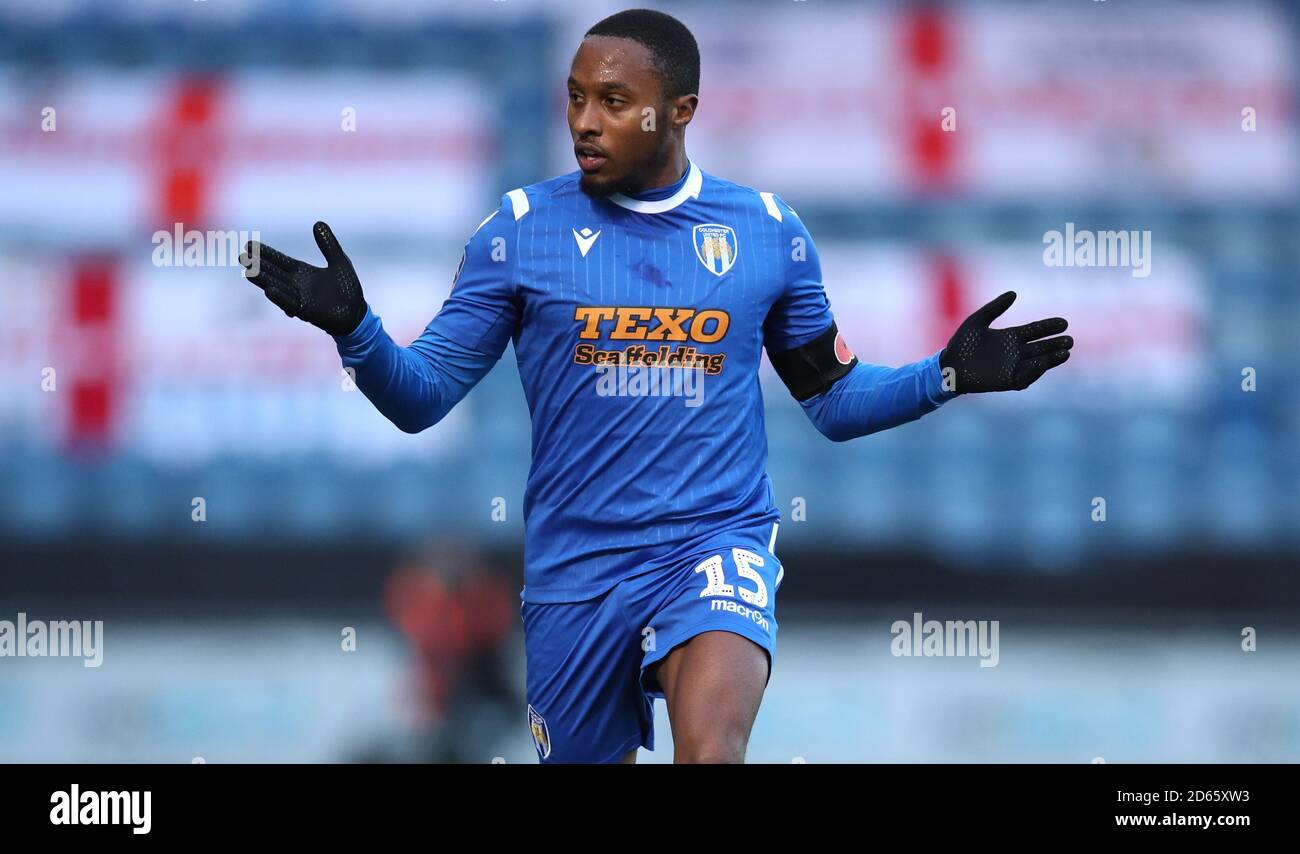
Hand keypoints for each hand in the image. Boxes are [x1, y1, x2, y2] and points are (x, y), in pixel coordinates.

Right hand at [239, 221, 366, 336]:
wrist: (357, 313)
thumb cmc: (347, 288)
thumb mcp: (339, 261)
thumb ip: (328, 245)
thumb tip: (318, 223)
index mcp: (302, 272)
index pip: (280, 260)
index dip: (266, 253)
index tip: (249, 244)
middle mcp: (296, 285)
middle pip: (273, 273)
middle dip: (258, 265)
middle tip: (241, 256)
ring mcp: (300, 298)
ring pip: (277, 287)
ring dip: (264, 280)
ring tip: (248, 271)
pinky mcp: (307, 311)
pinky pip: (291, 303)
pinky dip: (280, 297)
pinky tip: (269, 290)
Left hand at [939, 291, 1072, 393]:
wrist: (949, 366)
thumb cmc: (961, 344)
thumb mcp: (977, 321)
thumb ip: (995, 308)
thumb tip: (1014, 293)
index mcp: (1010, 337)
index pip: (1034, 331)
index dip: (1049, 327)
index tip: (1064, 322)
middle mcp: (1015, 352)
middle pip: (1040, 347)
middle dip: (1055, 344)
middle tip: (1070, 340)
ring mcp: (1012, 367)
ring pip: (1038, 362)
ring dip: (1051, 359)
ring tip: (1065, 353)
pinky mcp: (1007, 381)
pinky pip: (1025, 377)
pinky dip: (1034, 371)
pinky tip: (1041, 363)